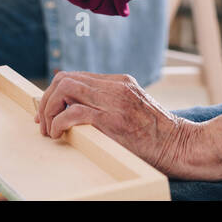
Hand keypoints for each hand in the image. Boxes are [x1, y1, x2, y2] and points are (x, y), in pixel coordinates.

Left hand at [33, 71, 200, 176]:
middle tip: (41, 120)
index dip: (55, 92)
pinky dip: (58, 122)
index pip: (76, 76)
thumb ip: (113, 104)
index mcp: (120, 82)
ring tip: (48, 129)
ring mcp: (113, 100)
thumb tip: (81, 112)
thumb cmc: (159, 135)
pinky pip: (73, 112)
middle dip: (47, 99)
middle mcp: (115, 86)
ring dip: (49, 109)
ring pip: (65, 89)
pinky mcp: (111, 119)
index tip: (47, 110)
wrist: (180, 145)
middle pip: (66, 78)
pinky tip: (58, 134)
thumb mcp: (136, 109)